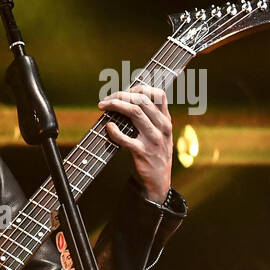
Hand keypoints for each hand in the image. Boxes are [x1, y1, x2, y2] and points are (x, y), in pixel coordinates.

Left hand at [99, 84, 172, 201]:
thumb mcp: (158, 134)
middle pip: (142, 100)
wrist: (158, 181)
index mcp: (166, 120)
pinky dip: (114, 131)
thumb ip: (149, 118)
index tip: (124, 91)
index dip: (139, 87)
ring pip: (135, 113)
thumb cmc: (153, 154)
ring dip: (115, 105)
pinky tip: (108, 127)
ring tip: (103, 106)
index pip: (158, 94)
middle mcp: (163, 127)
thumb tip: (126, 100)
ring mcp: (153, 140)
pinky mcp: (142, 153)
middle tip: (106, 99)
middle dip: (121, 95)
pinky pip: (125, 138)